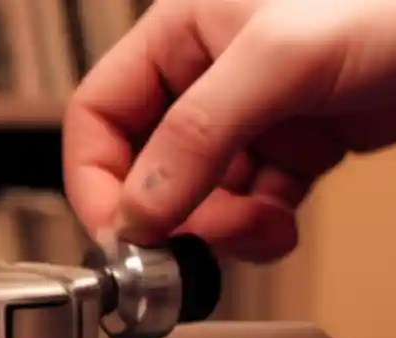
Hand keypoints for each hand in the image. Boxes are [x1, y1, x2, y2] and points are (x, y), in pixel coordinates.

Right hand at [64, 0, 395, 261]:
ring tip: (257, 230)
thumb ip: (195, 135)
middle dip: (171, 214)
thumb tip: (138, 211)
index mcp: (179, 33)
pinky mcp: (298, 141)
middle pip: (146, 165)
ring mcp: (253, 112)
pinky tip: (279, 227)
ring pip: (199, 193)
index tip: (120, 234)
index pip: (99, 115)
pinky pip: (251, 201)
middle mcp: (207, 74)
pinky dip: (258, 227)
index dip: (97, 179)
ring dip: (219, 227)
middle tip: (195, 244)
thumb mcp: (278, 59)